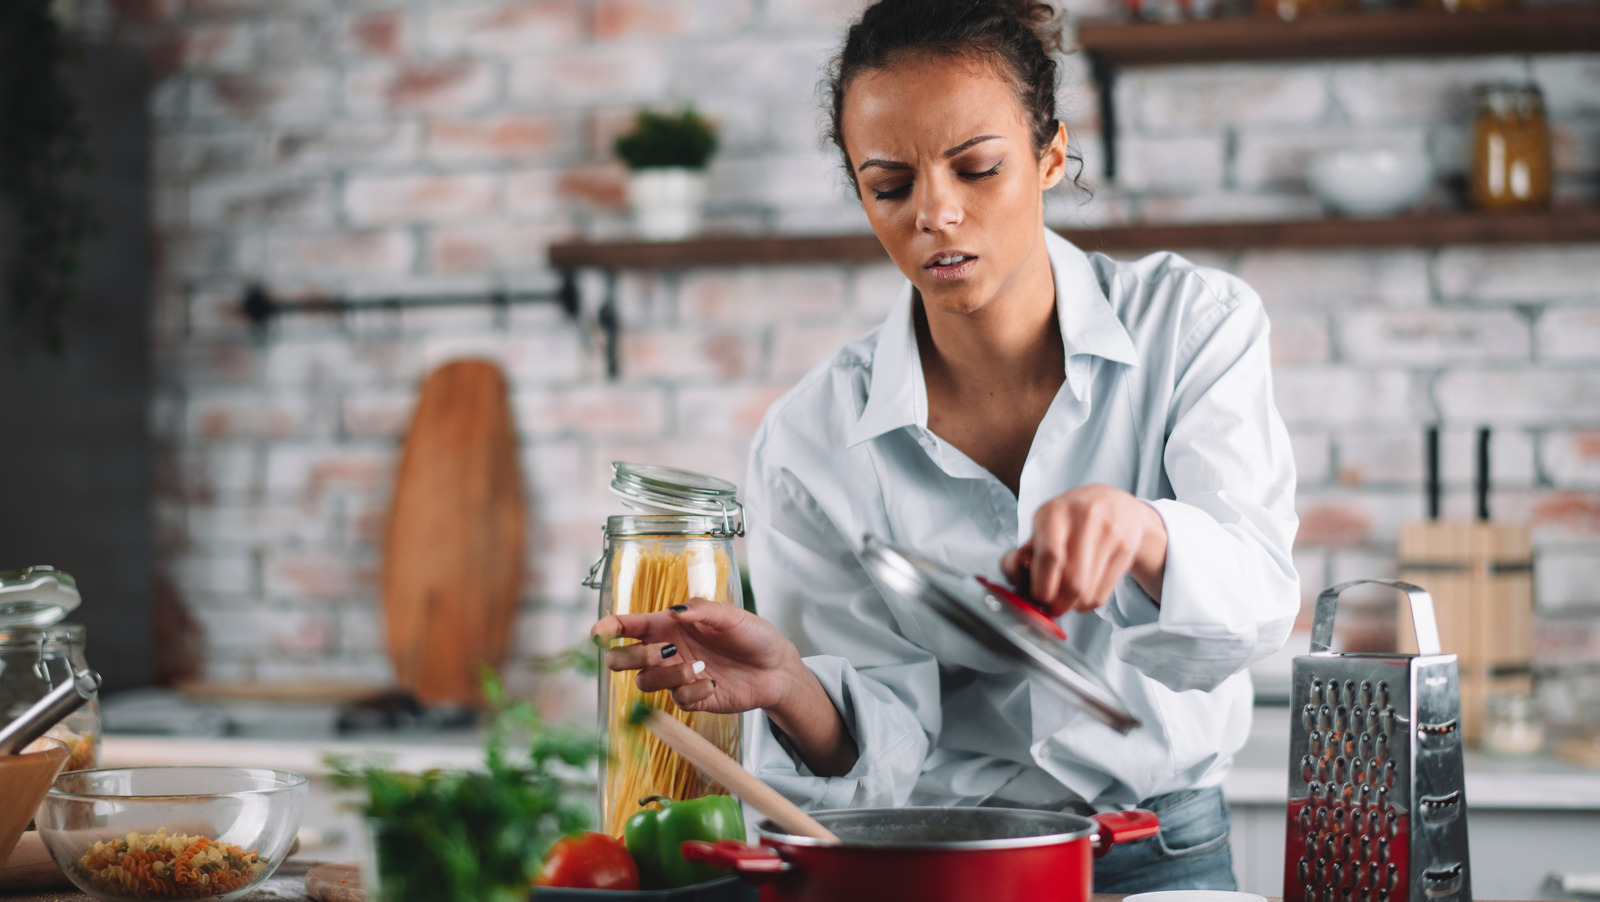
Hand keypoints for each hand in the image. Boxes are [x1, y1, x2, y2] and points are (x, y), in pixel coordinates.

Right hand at [591, 598, 804, 714]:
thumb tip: (673, 611)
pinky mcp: (691, 699)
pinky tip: (712, 683)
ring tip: (700, 667)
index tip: (598, 634)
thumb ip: (701, 610)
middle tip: (664, 651)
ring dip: (668, 675)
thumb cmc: (752, 635)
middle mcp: (667, 651)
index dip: (607, 629)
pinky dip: (692, 692)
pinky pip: (676, 700)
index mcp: (668, 626)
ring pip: (645, 682)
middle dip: (631, 657)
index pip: (627, 627)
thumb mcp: (731, 615)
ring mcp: (676, 676)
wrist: (776, 668)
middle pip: (622, 660)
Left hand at [1000, 484, 1167, 616]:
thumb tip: (1017, 579)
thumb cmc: (1069, 520)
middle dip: (1058, 603)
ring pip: (1088, 592)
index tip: (1038, 598)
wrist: (1114, 503)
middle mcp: (1084, 518)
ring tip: (1068, 598)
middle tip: (1052, 605)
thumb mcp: (1042, 528)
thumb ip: (1022, 554)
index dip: (1042, 587)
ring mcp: (1109, 532)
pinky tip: (1084, 592)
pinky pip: (1103, 594)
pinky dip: (1089, 603)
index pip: (1050, 557)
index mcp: (1054, 512)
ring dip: (1073, 605)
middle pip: (1072, 582)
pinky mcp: (1126, 548)